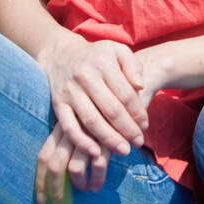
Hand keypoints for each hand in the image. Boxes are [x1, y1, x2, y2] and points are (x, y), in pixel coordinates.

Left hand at [35, 123, 112, 203]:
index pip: (44, 156)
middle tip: (58, 203)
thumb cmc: (101, 117)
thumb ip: (68, 142)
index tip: (42, 199)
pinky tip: (97, 186)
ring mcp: (89, 134)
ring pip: (75, 167)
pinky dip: (97, 180)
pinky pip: (98, 165)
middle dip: (55, 189)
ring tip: (85, 188)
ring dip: (78, 184)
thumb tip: (55, 175)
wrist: (126, 101)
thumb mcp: (80, 123)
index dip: (40, 180)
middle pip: (55, 165)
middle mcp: (72, 130)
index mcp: (62, 127)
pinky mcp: (107, 138)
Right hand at [39, 37, 149, 158]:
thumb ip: (132, 65)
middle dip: (127, 129)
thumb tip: (141, 86)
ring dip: (109, 139)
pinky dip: (81, 142)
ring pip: (91, 120)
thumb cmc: (97, 55)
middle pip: (110, 109)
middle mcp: (85, 76)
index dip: (137, 112)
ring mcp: (70, 91)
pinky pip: (69, 127)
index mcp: (103, 63)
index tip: (145, 125)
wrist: (61, 54)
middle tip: (138, 142)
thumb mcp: (117, 50)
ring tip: (123, 150)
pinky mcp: (57, 104)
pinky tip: (96, 152)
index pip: (125, 93)